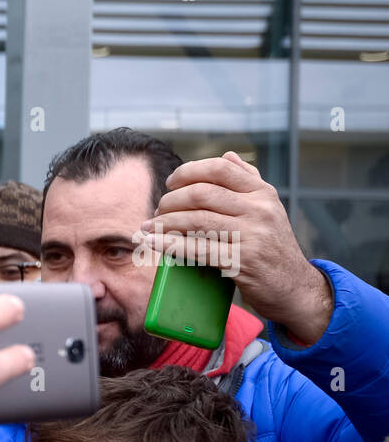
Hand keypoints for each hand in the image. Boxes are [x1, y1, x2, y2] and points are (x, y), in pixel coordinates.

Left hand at [144, 151, 332, 342]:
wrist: (294, 287)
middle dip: (170, 201)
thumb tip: (227, 155)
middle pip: (201, 193)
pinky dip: (170, 245)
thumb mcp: (269, 209)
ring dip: (164, 223)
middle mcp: (259, 209)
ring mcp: (252, 235)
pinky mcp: (242, 261)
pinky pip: (197, 249)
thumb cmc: (273, 247)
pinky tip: (153, 243)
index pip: (220, 168)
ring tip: (148, 228)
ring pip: (196, 220)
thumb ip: (249, 181)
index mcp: (262, 193)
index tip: (170, 183)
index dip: (189, 171)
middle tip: (157, 212)